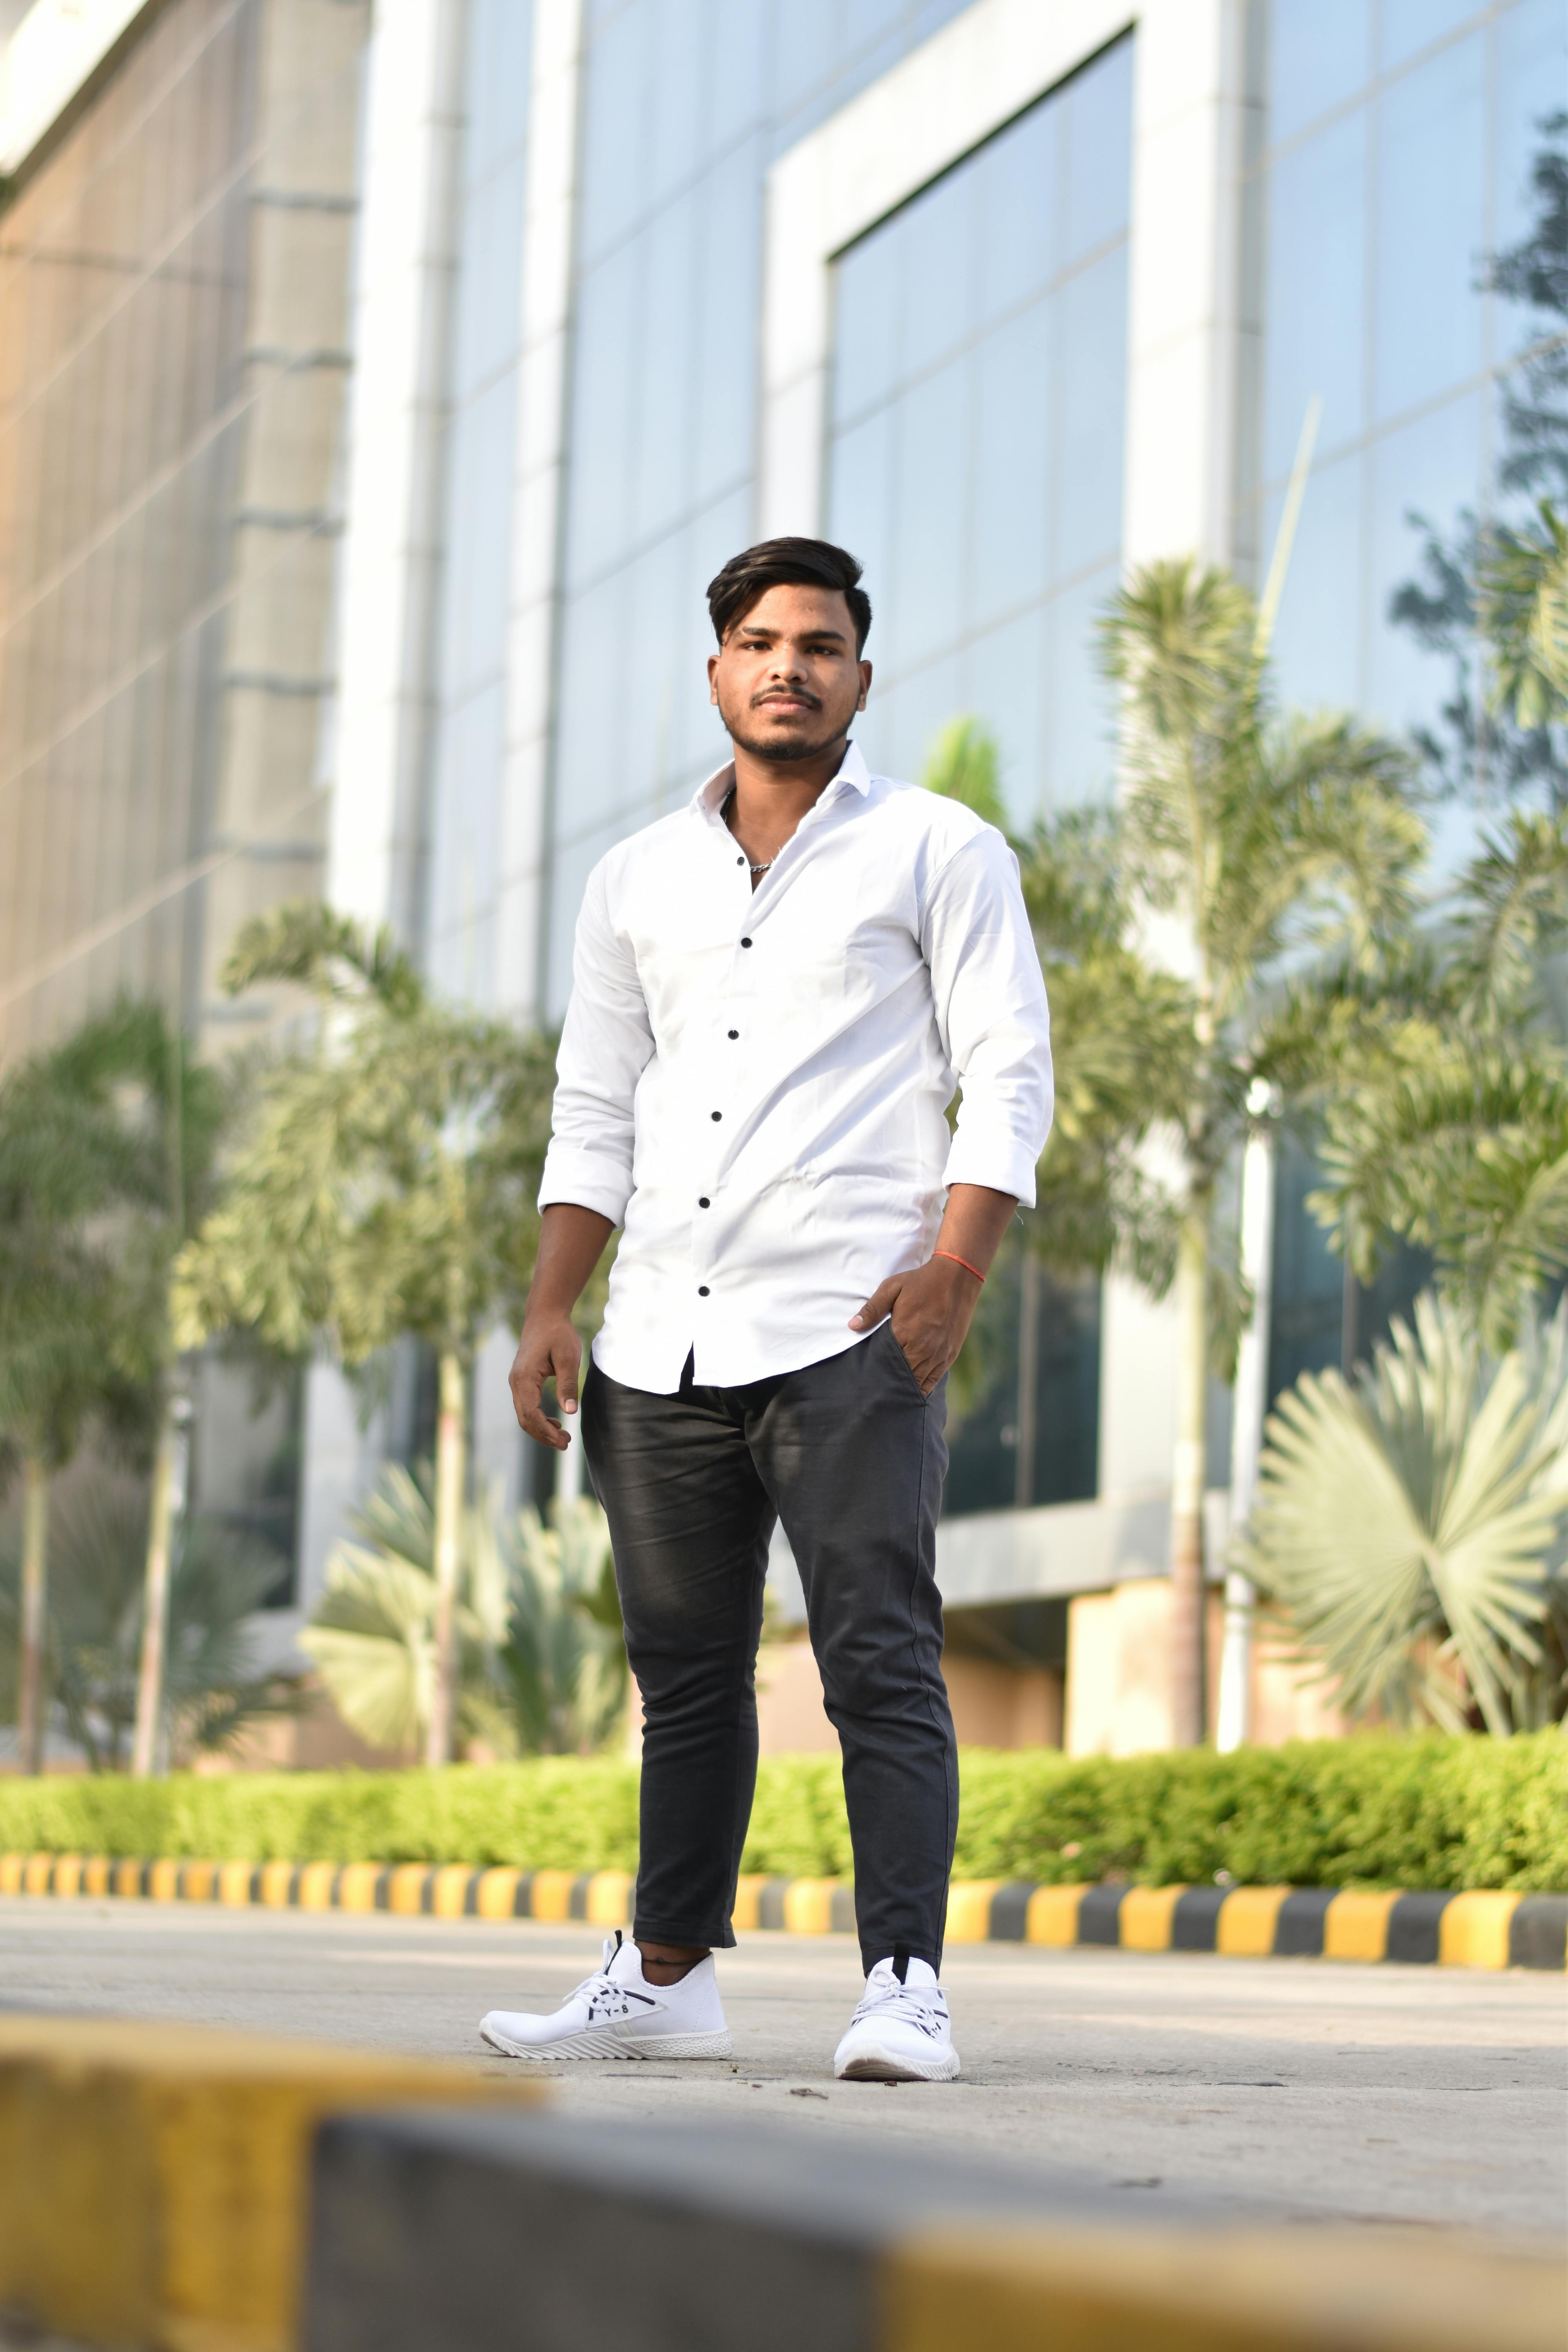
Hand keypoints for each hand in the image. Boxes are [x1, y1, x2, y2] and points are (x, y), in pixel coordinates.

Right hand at [509, 1314, 582, 1450]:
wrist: (545, 1316)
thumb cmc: (558, 1334)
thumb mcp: (568, 1357)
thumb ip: (568, 1384)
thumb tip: (571, 1412)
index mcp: (524, 1377)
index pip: (531, 1413)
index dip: (545, 1431)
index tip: (563, 1440)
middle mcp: (515, 1382)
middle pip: (525, 1419)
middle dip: (543, 1435)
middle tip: (566, 1443)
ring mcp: (516, 1382)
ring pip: (524, 1415)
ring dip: (541, 1429)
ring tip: (562, 1437)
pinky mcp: (522, 1381)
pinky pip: (526, 1406)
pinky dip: (538, 1419)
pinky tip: (554, 1423)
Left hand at [850, 1255, 980, 1395]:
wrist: (956, 1277)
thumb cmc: (921, 1282)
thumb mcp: (891, 1288)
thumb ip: (872, 1309)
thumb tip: (852, 1326)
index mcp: (905, 1333)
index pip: (885, 1363)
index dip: (876, 1373)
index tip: (867, 1379)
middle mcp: (923, 1349)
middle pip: (901, 1377)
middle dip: (889, 1384)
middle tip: (875, 1393)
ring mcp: (938, 1354)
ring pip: (918, 1382)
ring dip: (905, 1389)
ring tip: (891, 1397)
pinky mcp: (950, 1355)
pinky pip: (934, 1379)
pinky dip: (923, 1387)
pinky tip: (912, 1391)